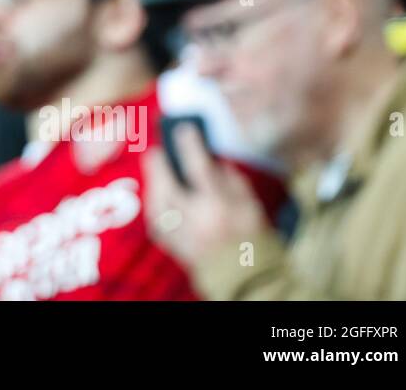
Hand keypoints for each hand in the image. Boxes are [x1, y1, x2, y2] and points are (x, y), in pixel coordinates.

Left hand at [141, 124, 269, 269]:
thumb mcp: (248, 200)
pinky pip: (155, 212)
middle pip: (163, 180)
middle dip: (160, 160)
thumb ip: (227, 175)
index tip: (184, 129)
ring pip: (154, 195)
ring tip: (158, 167)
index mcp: (217, 206)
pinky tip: (161, 192)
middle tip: (161, 148)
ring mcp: (177, 231)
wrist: (245, 276)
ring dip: (156, 179)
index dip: (188, 143)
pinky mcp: (168, 240)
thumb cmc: (251, 233)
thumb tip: (206, 155)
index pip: (197, 166)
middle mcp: (192, 218)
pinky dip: (157, 199)